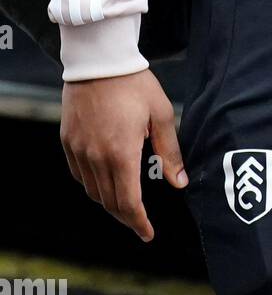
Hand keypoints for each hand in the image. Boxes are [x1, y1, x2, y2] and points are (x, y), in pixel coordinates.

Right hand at [60, 70, 188, 241]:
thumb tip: (179, 183)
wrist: (100, 60)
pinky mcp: (68, 141)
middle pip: (109, 202)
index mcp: (122, 153)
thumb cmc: (135, 84)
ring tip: (125, 203)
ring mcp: (79, 150)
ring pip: (92, 191)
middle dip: (126, 217)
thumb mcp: (161, 114)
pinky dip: (92, 185)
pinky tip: (105, 181)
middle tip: (140, 222)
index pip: (128, 203)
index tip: (148, 234)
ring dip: (109, 203)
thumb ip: (170, 152)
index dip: (139, 223)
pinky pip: (79, 175)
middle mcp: (96, 157)